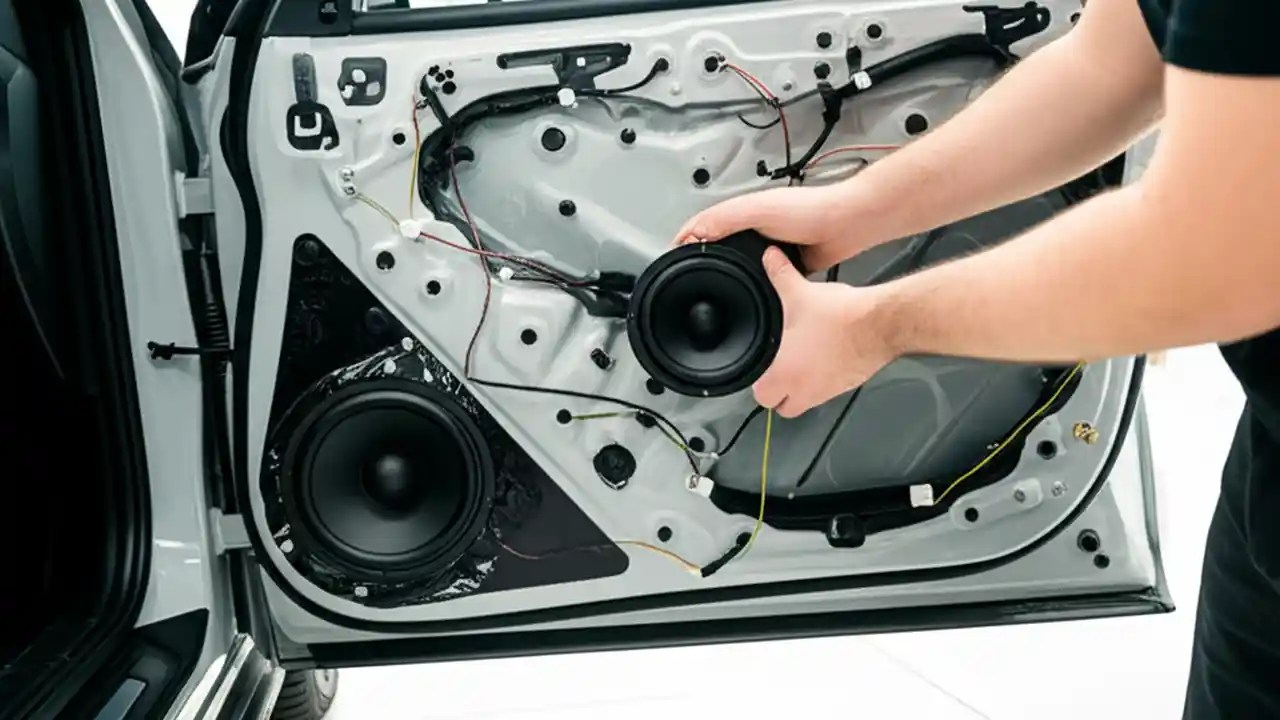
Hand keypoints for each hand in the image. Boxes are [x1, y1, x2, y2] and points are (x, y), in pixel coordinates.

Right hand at [673, 185, 864, 270]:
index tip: (671, 257)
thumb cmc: (809, 210)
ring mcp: (768, 248)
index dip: (684, 240)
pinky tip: (745, 294)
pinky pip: (760, 278)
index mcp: (742, 213)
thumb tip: (692, 233)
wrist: (846, 225)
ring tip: (708, 288)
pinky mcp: (784, 265)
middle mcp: (753, 229)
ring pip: (737, 263)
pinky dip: (750, 285)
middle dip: (700, 260)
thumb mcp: (758, 210)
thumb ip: (725, 219)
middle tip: (685, 276)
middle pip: (717, 246)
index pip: (703, 226)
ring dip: (725, 274)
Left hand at [752, 247, 897, 416]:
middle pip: (784, 407)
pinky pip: (830, 390)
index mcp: (786, 374)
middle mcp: (807, 389)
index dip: (760, 383)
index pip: (762, 397)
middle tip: (780, 369)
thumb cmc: (842, 317)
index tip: (762, 368)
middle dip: (780, 392)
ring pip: (808, 400)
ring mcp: (830, 390)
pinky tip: (826, 353)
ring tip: (803, 358)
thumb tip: (770, 258)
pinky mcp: (848, 384)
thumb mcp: (801, 293)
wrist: (881, 323)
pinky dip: (825, 378)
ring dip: (803, 386)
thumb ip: (780, 275)